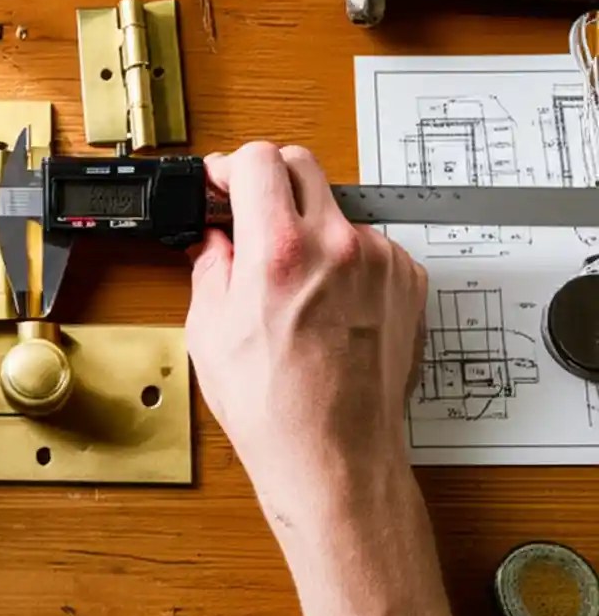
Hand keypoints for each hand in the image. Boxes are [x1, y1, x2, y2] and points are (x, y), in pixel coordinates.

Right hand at [185, 143, 449, 615]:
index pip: (259, 160)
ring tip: (286, 274)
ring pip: (336, 207)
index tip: (220, 182)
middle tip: (248, 209)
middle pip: (302, 164)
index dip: (230, 166)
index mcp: (280, 251)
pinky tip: (322, 296)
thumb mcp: (211, 332)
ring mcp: (379, 262)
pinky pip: (368, 244)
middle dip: (268, 178)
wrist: (334, 455)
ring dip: (307, 222)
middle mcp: (337, 245)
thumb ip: (210, 268)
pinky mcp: (406, 282)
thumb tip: (212, 241)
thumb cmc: (275, 409)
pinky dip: (342, 255)